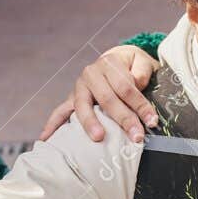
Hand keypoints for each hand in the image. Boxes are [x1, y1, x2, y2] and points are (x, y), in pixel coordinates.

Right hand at [39, 45, 159, 142]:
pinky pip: (60, 111)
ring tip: (98, 137)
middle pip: (107, 98)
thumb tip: (136, 82)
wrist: (117, 60)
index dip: (140, 105)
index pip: (126, 86)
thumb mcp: (142, 61)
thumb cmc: (133, 66)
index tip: (151, 121)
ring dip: (90, 123)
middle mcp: (91, 74)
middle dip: (123, 119)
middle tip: (135, 136)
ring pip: (83, 106)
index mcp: (109, 63)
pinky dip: (52, 124)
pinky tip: (46, 138)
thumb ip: (142, 71)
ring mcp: (79, 87)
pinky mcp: (72, 99)